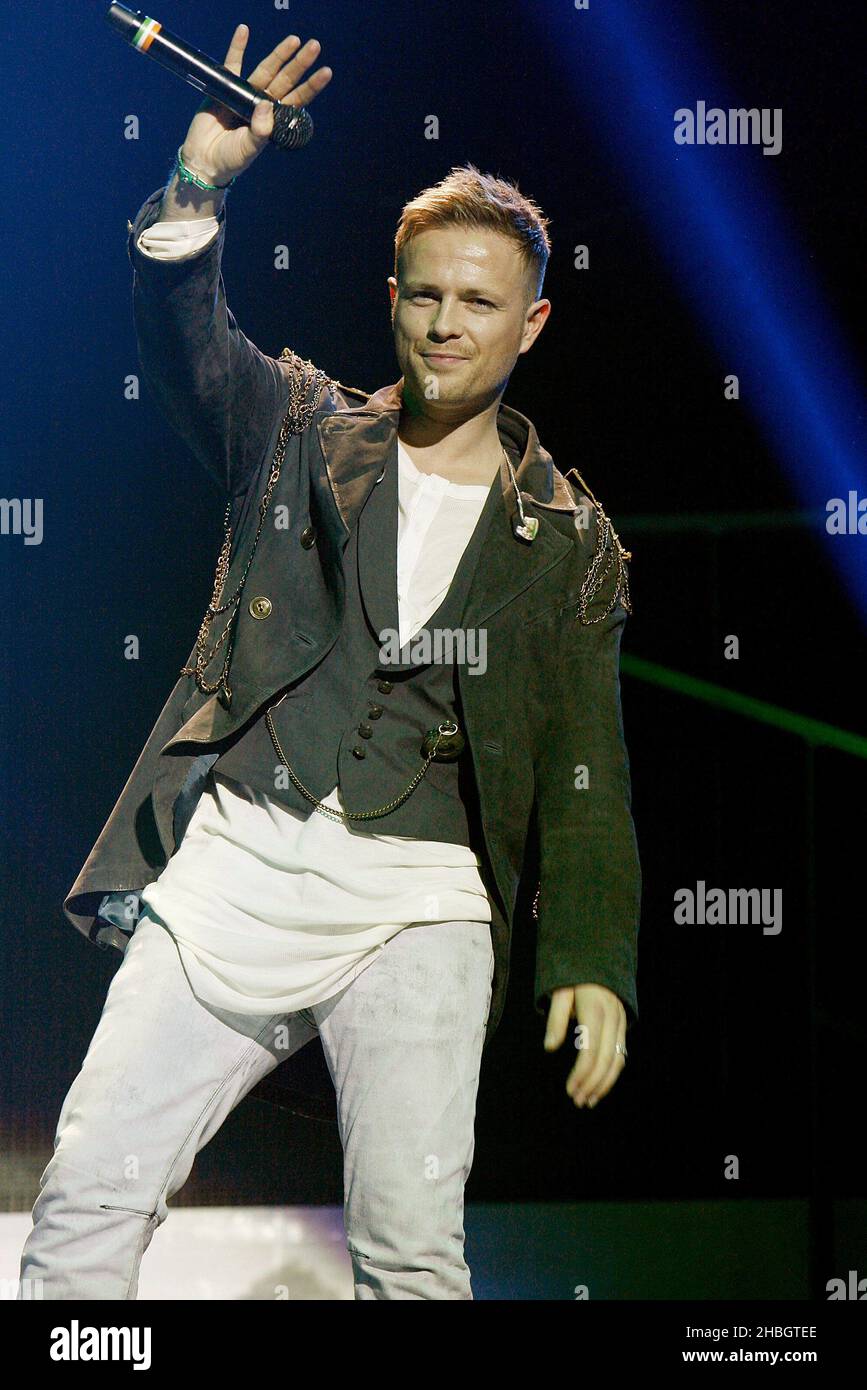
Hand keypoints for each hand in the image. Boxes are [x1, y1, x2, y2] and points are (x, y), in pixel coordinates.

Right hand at [180, 25, 332, 183]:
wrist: (205, 159)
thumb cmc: (232, 158)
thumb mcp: (249, 149)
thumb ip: (260, 131)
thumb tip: (265, 104)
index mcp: (274, 119)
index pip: (297, 99)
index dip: (311, 86)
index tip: (326, 72)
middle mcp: (264, 103)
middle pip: (286, 79)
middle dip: (300, 64)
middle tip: (315, 46)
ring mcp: (246, 92)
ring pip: (266, 69)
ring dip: (279, 54)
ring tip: (294, 40)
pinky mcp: (226, 86)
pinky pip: (233, 64)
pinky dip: (238, 47)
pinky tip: (244, 30)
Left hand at [544, 983, 626, 1108]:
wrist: (599, 953)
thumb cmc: (574, 973)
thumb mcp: (559, 990)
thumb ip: (556, 1019)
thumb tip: (550, 1048)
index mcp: (595, 1009)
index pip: (590, 1051)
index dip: (581, 1074)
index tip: (570, 1089)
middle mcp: (612, 1017)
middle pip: (606, 1060)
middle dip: (593, 1084)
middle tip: (578, 1101)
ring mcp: (621, 1020)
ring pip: (618, 1060)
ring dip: (605, 1083)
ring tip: (589, 1099)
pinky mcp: (623, 1023)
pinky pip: (621, 1053)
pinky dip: (612, 1072)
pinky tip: (600, 1083)